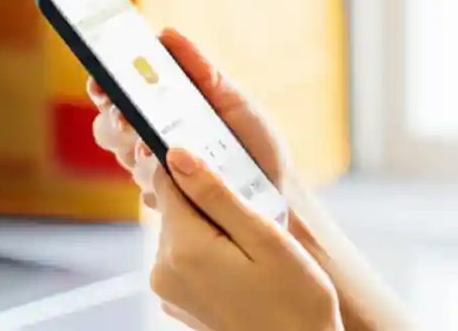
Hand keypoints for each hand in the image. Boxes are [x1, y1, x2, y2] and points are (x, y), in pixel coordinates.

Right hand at [87, 28, 293, 209]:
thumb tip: (166, 33)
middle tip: (125, 118)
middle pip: (109, 128)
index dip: (103, 87)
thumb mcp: (232, 98)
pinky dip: (159, 183)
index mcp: (163, 108)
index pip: (118, 94)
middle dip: (113, 120)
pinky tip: (175, 180)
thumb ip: (200, 69)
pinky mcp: (168, 203)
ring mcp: (158, 172)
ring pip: (125, 159)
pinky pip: (150, 193)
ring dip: (136, 151)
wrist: (279, 191)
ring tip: (154, 148)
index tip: (102, 82)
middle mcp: (152, 138)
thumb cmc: (255, 141)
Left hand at [148, 147, 341, 330]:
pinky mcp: (179, 303)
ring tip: (254, 248)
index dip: (197, 168)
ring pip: (184, 231)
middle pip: (177, 207)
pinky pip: (187, 258)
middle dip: (211, 201)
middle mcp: (162, 271)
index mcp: (182, 249)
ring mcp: (168, 292)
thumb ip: (215, 194)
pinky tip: (244, 267)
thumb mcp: (263, 237)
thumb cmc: (294, 300)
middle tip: (256, 218)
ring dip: (214, 227)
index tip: (231, 177)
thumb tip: (176, 154)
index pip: (169, 181)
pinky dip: (212, 251)